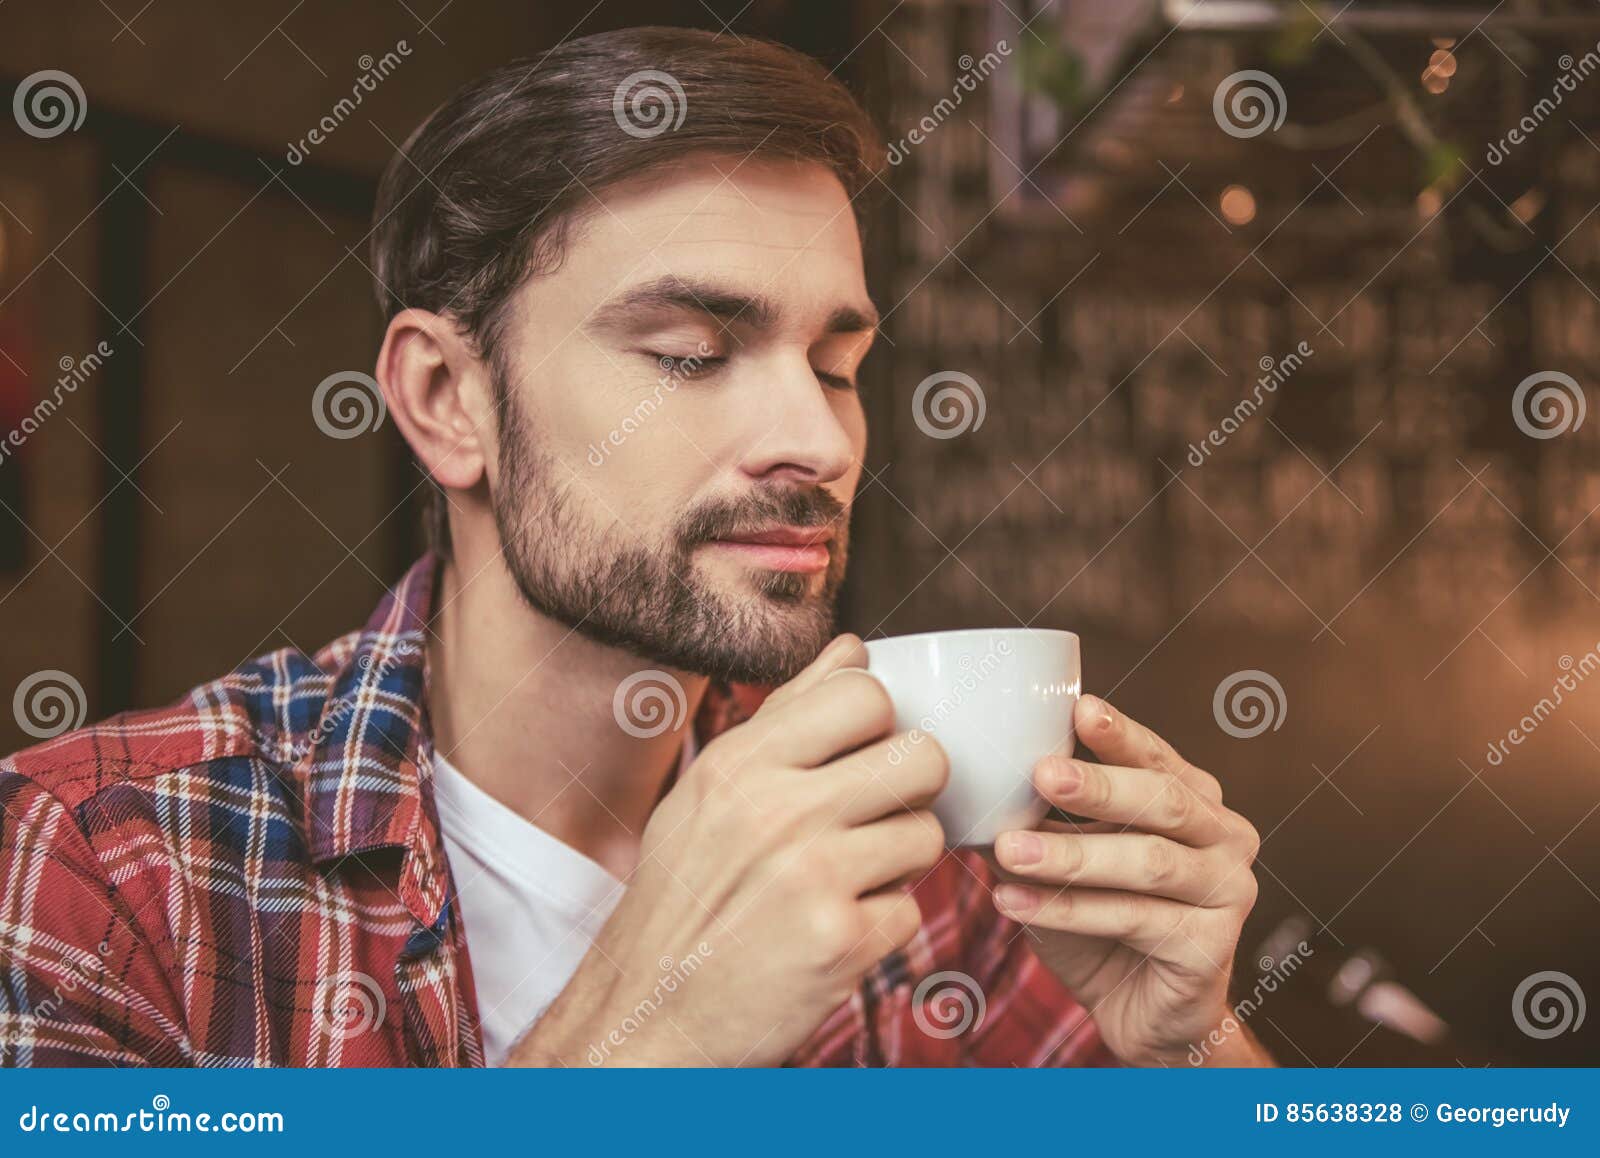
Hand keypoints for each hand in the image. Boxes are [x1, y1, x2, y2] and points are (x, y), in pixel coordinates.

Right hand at [508, 634, 947, 1066]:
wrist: (646, 1011)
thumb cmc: (683, 892)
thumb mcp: (713, 789)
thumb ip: (789, 713)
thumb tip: (853, 647)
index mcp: (742, 763)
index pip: (867, 693)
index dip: (881, 723)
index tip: (862, 753)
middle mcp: (778, 811)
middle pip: (923, 757)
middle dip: (911, 787)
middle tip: (875, 814)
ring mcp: (812, 878)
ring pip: (927, 835)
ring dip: (899, 860)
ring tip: (849, 876)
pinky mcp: (841, 943)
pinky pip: (909, 910)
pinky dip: (880, 924)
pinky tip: (834, 928)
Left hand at [990, 695, 1269, 1066]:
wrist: (1144, 1016)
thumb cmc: (1105, 926)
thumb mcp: (1072, 861)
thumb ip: (1043, 819)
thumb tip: (974, 781)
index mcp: (1196, 801)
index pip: (1158, 757)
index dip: (1121, 734)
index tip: (1080, 708)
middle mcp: (1226, 837)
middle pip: (1162, 802)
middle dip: (1099, 786)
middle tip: (1041, 774)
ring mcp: (1230, 890)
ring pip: (1147, 862)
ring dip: (1071, 854)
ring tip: (1009, 849)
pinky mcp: (1212, 945)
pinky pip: (1134, 918)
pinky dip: (1066, 909)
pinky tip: (1014, 900)